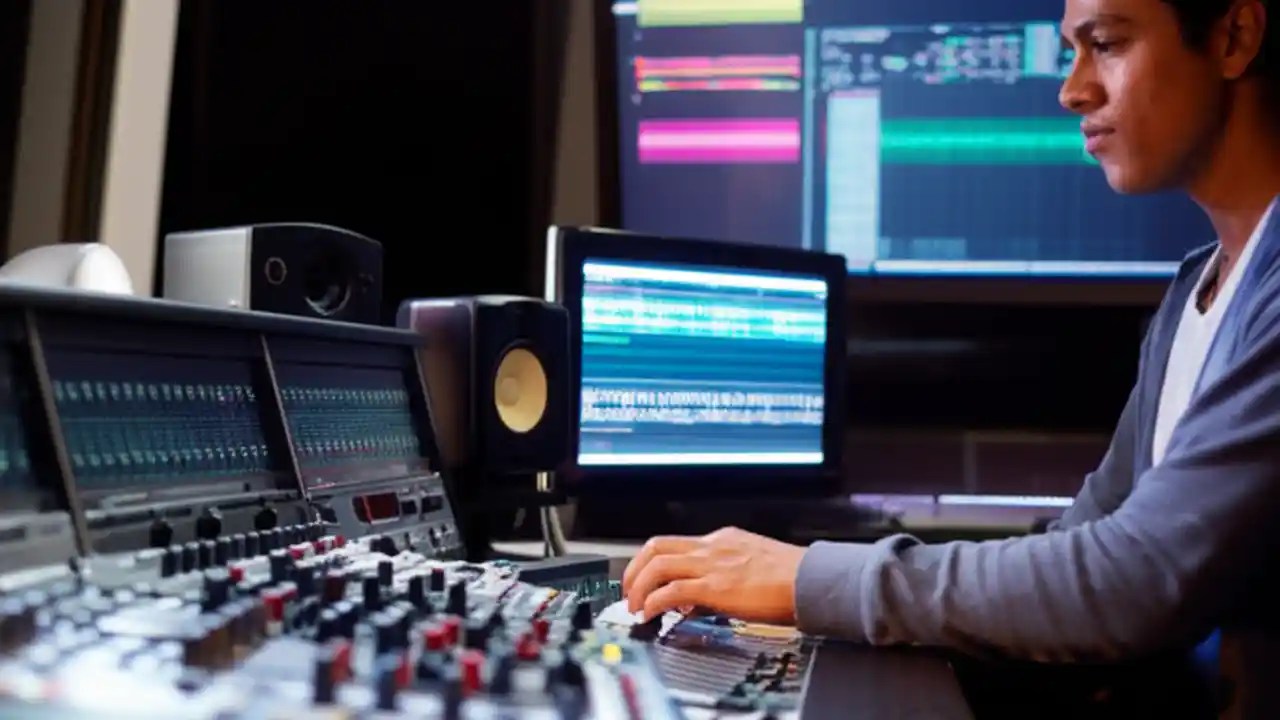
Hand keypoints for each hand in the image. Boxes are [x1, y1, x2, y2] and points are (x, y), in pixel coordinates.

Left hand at [621, 526, 805, 623]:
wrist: (812, 578)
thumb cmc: (792, 576)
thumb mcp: (752, 566)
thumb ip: (724, 576)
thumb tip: (703, 598)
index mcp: (722, 540)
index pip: (676, 544)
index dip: (654, 563)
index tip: (647, 581)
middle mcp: (712, 546)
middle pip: (656, 546)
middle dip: (634, 568)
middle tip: (629, 590)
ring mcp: (712, 564)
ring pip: (657, 564)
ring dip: (638, 586)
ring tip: (635, 606)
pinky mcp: (715, 586)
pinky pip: (671, 590)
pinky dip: (654, 602)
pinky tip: (650, 614)